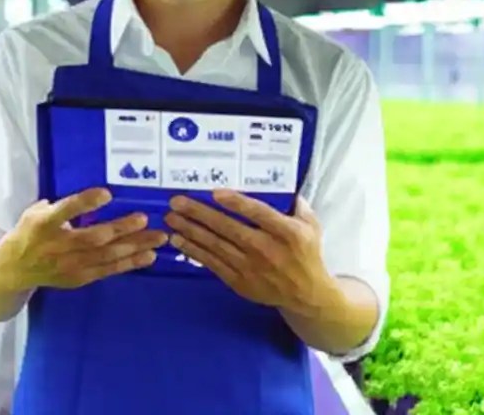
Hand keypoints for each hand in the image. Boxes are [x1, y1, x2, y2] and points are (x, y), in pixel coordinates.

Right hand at [0, 188, 167, 290]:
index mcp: (44, 224)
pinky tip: (149, 256)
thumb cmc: (29, 233)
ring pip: (107, 255)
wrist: (15, 270)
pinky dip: (130, 263)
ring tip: (159, 237)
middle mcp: (59, 245)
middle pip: (94, 237)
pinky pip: (109, 270)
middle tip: (144, 218)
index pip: (65, 210)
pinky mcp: (80, 278)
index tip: (107, 193)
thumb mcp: (35, 213)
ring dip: (135, 246)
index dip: (85, 202)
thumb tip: (89, 196)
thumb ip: (59, 205)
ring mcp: (71, 265)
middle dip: (121, 228)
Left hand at [165, 190, 334, 314]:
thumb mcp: (312, 226)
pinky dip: (195, 251)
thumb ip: (299, 206)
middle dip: (200, 214)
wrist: (306, 295)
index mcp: (287, 233)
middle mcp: (267, 250)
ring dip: (191, 231)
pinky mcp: (239, 282)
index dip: (236, 203)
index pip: (259, 214)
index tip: (214, 193)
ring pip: (217, 246)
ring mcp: (251, 268)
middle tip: (176, 202)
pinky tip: (179, 240)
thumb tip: (286, 187)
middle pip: (230, 229)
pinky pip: (213, 263)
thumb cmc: (307, 254)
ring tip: (171, 219)